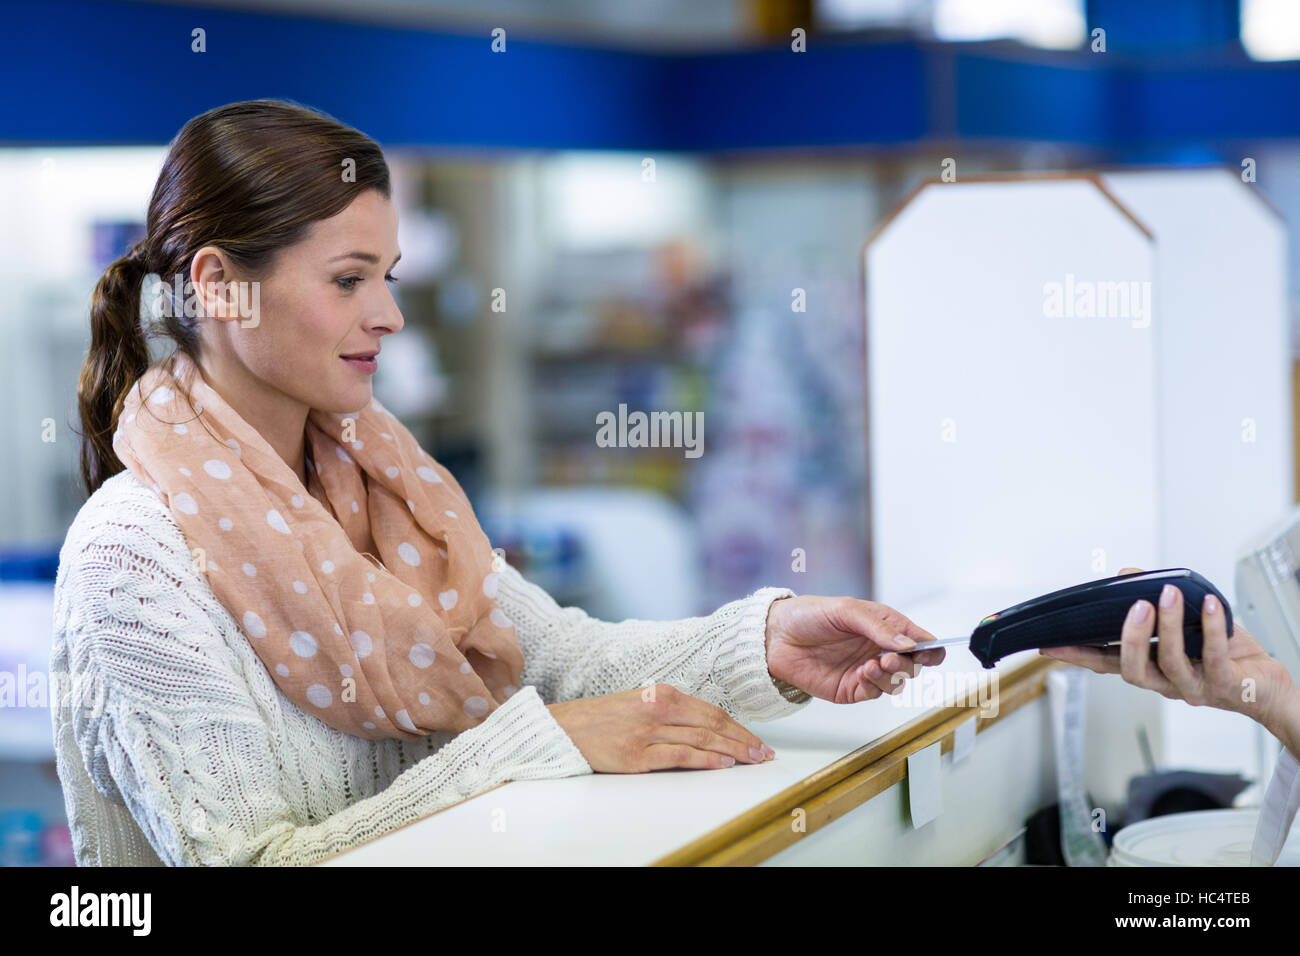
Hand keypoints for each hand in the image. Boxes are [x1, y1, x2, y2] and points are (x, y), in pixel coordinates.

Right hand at [545, 685, 774, 772]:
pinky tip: (722, 764)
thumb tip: (709, 728)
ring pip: (702, 739)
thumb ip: (673, 712)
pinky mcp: (637, 755)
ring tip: (753, 761)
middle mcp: (658, 709)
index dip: (739, 727)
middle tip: (765, 753)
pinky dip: (705, 760)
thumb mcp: (641, 703)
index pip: (712, 711)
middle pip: (713, 724)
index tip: (757, 740)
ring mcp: (647, 732)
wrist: (564, 728)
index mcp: (662, 693)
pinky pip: (680, 756)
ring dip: (733, 751)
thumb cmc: (604, 718)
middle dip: (744, 740)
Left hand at [764, 595, 945, 703]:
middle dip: (909, 663)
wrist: (775, 636)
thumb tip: (908, 644)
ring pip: (898, 682)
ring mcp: (867, 671)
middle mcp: (879, 650)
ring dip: (892, 675)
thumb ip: (878, 627)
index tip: (930, 650)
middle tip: (890, 657)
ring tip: (873, 664)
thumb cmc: (809, 615)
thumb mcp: (846, 610)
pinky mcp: (851, 689)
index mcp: (884, 627)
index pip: (919, 640)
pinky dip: (875, 685)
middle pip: (913, 665)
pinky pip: (874, 692)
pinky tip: (863, 673)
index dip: (931, 648)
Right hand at [1039, 566, 1298, 739]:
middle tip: (1134, 606)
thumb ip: (1154, 600)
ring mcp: (1193, 686)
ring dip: (1167, 626)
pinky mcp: (1224, 685)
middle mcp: (1165, 682)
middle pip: (1132, 669)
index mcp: (1149, 669)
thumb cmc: (1227, 656)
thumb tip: (1128, 575)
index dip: (1077, 655)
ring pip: (1169, 662)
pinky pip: (1213, 657)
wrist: (1269, 689)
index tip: (1050, 645)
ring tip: (1167, 595)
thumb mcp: (1185, 624)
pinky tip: (1207, 604)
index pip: (1104, 662)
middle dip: (1129, 637)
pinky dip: (1208, 627)